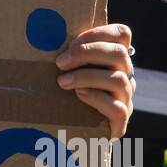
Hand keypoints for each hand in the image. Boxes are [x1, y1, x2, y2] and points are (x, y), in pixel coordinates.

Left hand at [54, 23, 134, 138]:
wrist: (69, 133)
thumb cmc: (62, 93)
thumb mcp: (66, 69)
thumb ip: (65, 52)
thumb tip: (41, 33)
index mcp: (114, 58)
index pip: (121, 34)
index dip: (98, 33)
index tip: (70, 43)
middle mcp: (125, 75)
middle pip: (119, 54)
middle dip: (87, 53)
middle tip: (60, 63)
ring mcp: (125, 99)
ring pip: (117, 80)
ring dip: (86, 77)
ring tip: (62, 81)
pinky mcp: (120, 123)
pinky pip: (117, 108)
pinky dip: (96, 98)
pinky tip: (78, 95)